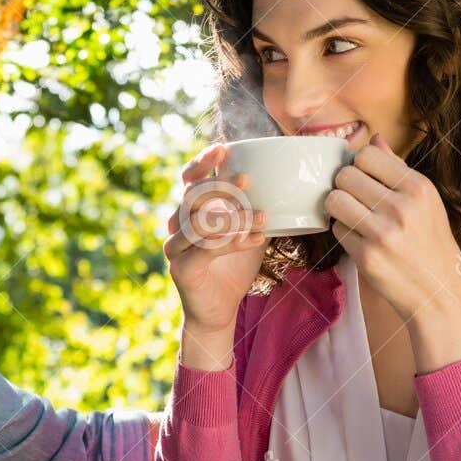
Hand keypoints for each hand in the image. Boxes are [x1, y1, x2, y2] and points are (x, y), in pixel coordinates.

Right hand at [163, 145, 266, 348]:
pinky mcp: (181, 268)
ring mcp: (176, 247)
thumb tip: (285, 187)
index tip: (223, 149)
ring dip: (233, 216)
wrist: (218, 311)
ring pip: (199, 222)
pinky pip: (206, 249)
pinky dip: (233, 242)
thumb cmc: (233, 270)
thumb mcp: (247, 233)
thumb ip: (253, 211)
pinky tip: (255, 239)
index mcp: (191, 212)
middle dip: (220, 185)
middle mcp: (178, 225)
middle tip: (245, 179)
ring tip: (261, 216)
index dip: (202, 163)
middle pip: (191, 195)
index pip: (189, 179)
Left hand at [325, 134, 460, 368]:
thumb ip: (397, 170)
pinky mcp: (366, 257)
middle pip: (345, 176)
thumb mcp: (425, 202)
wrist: (438, 293)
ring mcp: (383, 233)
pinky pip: (336, 231)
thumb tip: (373, 140)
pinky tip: (360, 241)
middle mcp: (402, 207)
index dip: (357, 166)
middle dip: (343, 187)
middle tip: (354, 201)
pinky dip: (343, 235)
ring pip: (334, 201)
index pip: (366, 155)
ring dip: (338, 209)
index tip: (362, 179)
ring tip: (353, 218)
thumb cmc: (431, 244)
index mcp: (418, 187)